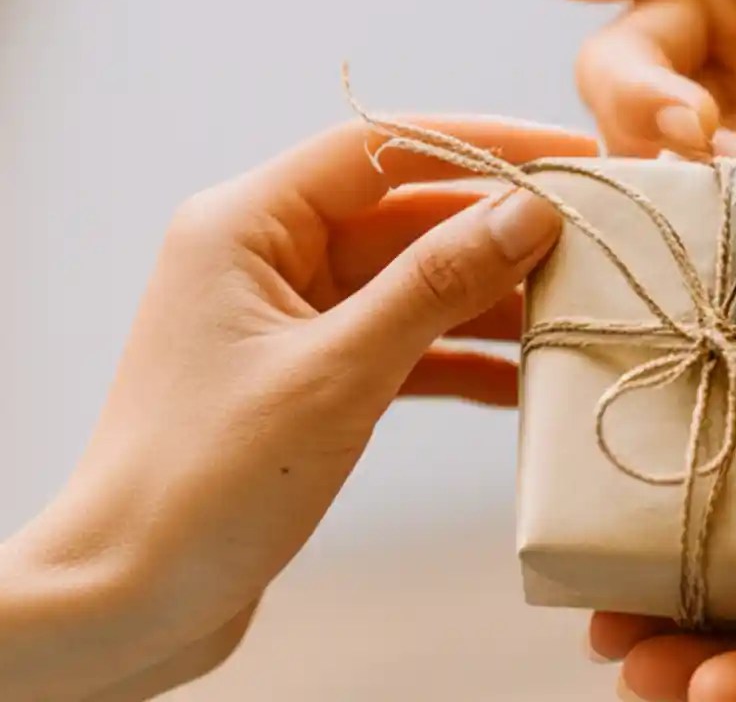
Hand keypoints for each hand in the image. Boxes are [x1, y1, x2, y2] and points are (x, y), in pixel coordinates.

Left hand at [0, 117, 595, 698]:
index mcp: (247, 224)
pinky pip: (401, 346)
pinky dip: (458, 361)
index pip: (381, 153)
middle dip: (497, 234)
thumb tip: (527, 211)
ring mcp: (290, 320)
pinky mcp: (311, 378)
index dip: (486, 146)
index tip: (573, 153)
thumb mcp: (338, 372)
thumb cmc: (208, 478)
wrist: (136, 596)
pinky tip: (521, 382)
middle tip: (593, 244)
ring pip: (411, 287)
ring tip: (572, 314)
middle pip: (405, 219)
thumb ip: (435, 284)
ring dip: (487, 302)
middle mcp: (266, 257)